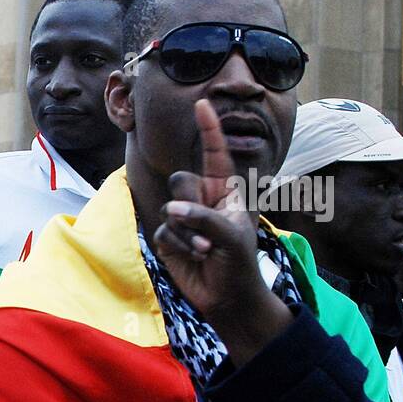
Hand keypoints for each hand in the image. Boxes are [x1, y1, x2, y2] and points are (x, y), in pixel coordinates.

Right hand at [154, 99, 292, 364]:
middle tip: (206, 225)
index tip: (203, 103)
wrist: (227, 298)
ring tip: (205, 248)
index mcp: (225, 190)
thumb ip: (202, 218)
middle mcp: (202, 199)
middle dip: (191, 201)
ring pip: (170, 206)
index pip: (215, 154)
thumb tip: (170, 210)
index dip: (209, 130)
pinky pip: (162, 230)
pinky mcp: (168, 238)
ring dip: (187, 230)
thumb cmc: (240, 263)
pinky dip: (177, 244)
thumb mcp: (231, 236)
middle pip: (182, 179)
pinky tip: (193, 255)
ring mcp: (183, 218)